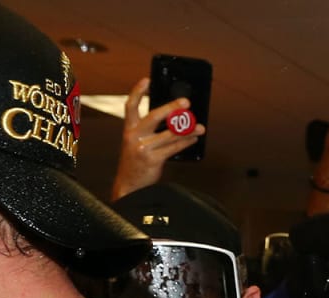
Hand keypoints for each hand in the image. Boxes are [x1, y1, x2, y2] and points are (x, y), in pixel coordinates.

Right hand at [111, 77, 204, 199]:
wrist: (130, 186)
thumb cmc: (136, 161)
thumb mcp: (136, 142)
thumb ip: (149, 130)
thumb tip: (174, 117)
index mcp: (128, 129)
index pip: (130, 106)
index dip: (138, 92)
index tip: (148, 80)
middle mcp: (133, 136)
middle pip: (153, 116)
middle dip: (171, 108)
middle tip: (186, 102)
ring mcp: (142, 148)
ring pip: (169, 134)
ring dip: (187, 129)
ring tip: (200, 127)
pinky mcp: (152, 160)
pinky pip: (173, 148)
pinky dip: (186, 142)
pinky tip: (194, 138)